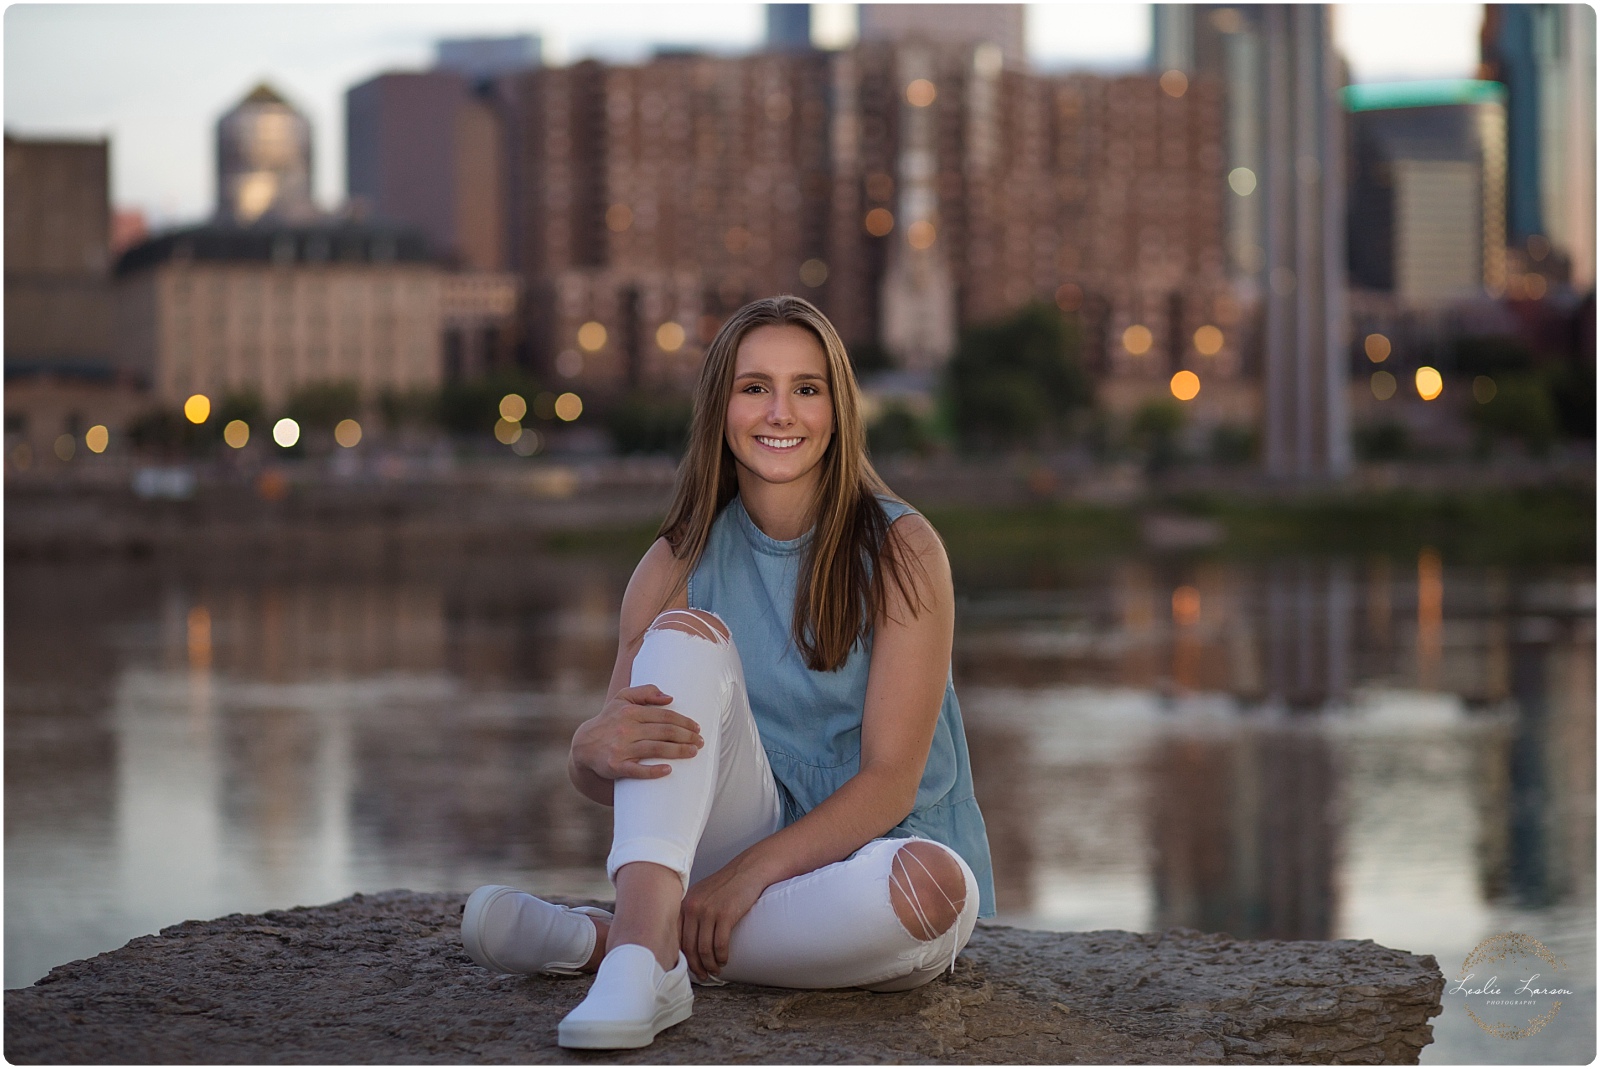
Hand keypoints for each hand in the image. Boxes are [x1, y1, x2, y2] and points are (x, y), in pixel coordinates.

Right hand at [571, 684, 703, 780]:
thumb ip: (645, 692)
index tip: (697, 728)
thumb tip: (670, 697)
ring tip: (693, 752)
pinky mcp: (616, 766)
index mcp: (630, 712)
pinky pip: (637, 770)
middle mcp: (626, 728)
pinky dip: (653, 771)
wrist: (583, 746)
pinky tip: (668, 770)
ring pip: (656, 748)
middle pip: (664, 731)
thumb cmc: (609, 720)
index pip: (664, 715)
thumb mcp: (621, 698)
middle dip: (686, 736)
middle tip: (700, 742)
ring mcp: (621, 748)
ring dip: (678, 751)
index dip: (684, 722)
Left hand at [679, 857, 766, 980]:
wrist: (748, 871)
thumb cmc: (727, 885)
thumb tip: (687, 942)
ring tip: (715, 970)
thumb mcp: (702, 895)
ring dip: (710, 964)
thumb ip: (692, 913)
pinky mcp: (726, 915)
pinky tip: (724, 960)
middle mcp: (693, 907)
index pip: (677, 937)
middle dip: (696, 966)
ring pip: (705, 949)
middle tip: (703, 975)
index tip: (689, 967)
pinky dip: (721, 957)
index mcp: (686, 904)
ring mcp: (709, 911)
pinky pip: (720, 945)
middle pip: (690, 947)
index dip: (683, 956)